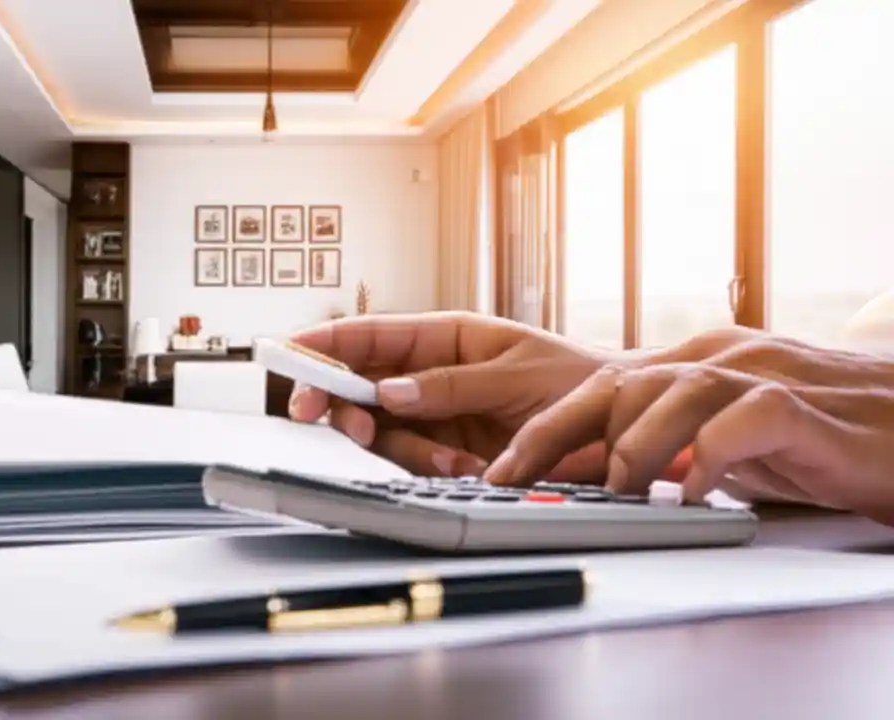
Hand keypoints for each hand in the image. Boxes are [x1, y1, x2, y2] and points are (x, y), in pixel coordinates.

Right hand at [287, 312, 618, 478]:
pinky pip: (413, 464)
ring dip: (402, 447)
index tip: (288, 348)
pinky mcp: (447, 456)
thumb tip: (391, 390)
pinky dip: (430, 470)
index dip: (326, 341)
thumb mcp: (519, 375)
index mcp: (448, 337)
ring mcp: (437, 418)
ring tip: (451, 459)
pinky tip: (465, 468)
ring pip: (381, 431)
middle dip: (339, 400)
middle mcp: (433, 376)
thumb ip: (452, 384)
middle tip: (323, 414)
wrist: (625, 431)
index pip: (373, 335)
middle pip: (359, 385)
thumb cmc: (584, 384)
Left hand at [485, 361, 893, 523]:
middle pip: (618, 384)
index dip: (543, 430)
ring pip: (675, 394)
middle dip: (556, 434)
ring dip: (633, 448)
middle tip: (515, 484)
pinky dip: (713, 452)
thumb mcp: (722, 438)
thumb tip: (588, 477)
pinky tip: (695, 488)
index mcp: (692, 362)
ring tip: (610, 492)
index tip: (497, 475)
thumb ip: (663, 446)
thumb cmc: (815, 438)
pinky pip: (748, 420)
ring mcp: (764, 375)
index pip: (598, 388)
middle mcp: (718, 358)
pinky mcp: (808, 409)